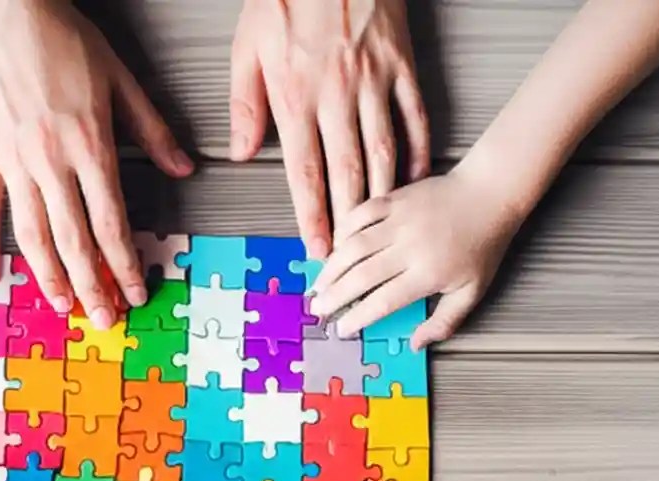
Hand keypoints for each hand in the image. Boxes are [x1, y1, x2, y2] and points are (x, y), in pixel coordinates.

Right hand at [0, 0, 193, 328]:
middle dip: (92, 285)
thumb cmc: (64, 40)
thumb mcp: (122, 80)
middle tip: (104, 319)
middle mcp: (52, 161)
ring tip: (63, 306)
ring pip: (33, 234)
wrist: (8, 12)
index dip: (124, 264)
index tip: (134, 292)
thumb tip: (185, 168)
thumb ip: (152, 130)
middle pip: (75, 240)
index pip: (111, 222)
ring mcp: (13, 161)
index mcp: (91, 145)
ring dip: (49, 277)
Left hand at [230, 0, 428, 256]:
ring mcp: (375, 82)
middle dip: (346, 221)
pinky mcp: (402, 67)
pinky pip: (415, 117)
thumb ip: (244, 103)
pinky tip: (414, 180)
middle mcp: (338, 96)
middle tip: (348, 255)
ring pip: (383, 153)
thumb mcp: (248, 46)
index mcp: (296, 96)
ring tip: (378, 232)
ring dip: (381, 198)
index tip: (315, 247)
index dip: (311, 215)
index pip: (304, 171)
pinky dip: (419, 152)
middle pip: (346, 173)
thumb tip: (239, 151)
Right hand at [309, 161, 524, 348]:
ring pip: (354, 246)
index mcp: (428, 273)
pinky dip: (342, 231)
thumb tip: (415, 344)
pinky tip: (333, 246)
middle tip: (318, 309)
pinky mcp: (394, 199)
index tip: (343, 329)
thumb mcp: (472, 292)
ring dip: (331, 267)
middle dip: (335, 296)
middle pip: (361, 276)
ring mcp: (399, 221)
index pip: (383, 301)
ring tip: (319, 283)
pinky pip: (359, 214)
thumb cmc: (482, 245)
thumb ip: (444, 322)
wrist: (490, 194)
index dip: (359, 317)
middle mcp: (409, 247)